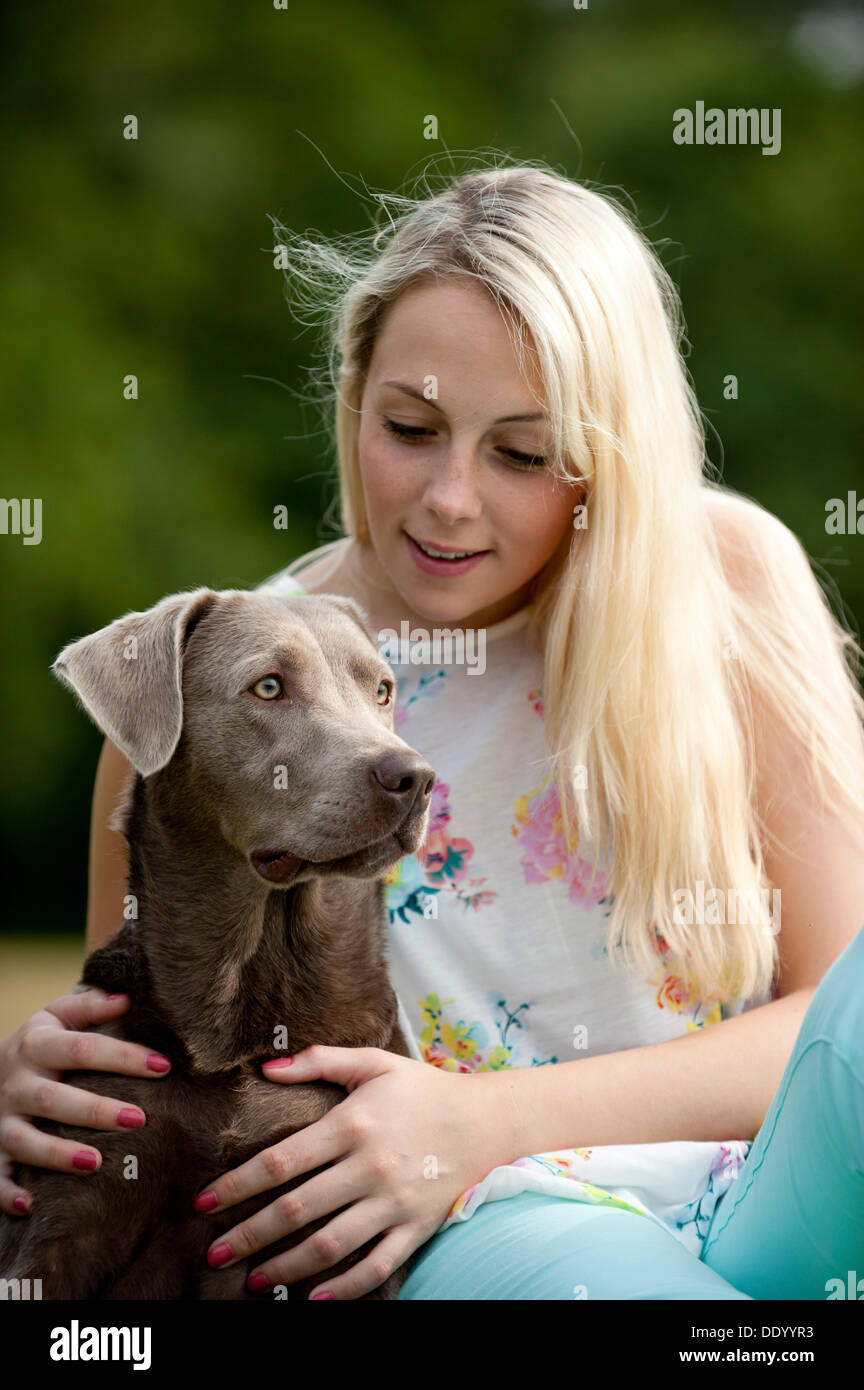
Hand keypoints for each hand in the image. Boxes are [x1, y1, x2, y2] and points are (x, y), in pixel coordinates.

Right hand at [0, 987, 171, 1212]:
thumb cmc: (40, 1044)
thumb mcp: (56, 1017)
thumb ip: (90, 1006)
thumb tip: (129, 997)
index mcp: (37, 1046)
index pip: (83, 1049)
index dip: (123, 1057)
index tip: (164, 1067)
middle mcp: (18, 1084)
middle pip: (55, 1098)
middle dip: (96, 1110)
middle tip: (138, 1119)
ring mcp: (3, 1120)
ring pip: (25, 1140)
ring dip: (57, 1154)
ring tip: (94, 1163)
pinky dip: (7, 1193)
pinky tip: (30, 1206)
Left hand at [193, 1045, 515, 1300]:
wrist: (485, 1119)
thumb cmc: (422, 1089)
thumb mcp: (373, 1064)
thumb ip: (320, 1061)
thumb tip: (267, 1068)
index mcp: (352, 1124)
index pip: (281, 1162)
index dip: (237, 1185)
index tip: (204, 1202)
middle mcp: (370, 1167)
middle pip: (296, 1210)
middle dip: (249, 1235)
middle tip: (214, 1253)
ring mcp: (394, 1202)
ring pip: (330, 1244)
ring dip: (286, 1268)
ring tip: (253, 1281)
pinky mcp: (416, 1228)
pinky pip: (376, 1266)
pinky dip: (344, 1289)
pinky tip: (313, 1300)